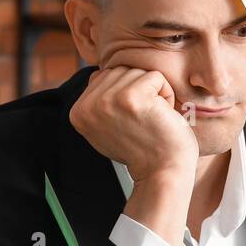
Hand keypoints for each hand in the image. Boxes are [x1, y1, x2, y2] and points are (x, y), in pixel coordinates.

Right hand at [68, 65, 196, 182]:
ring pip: (138, 72)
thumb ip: (98, 103)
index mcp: (78, 111)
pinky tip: (161, 117)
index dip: (125, 95)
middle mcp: (88, 105)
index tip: (130, 123)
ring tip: (152, 120)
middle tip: (144, 122)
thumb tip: (97, 74)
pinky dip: (166, 95)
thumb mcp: (106, 128)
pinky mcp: (132, 97)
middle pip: (120, 70)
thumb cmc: (143, 150)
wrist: (162, 174)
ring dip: (154, 94)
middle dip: (140, 92)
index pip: (104, 76)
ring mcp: (108, 100)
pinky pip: (156, 77)